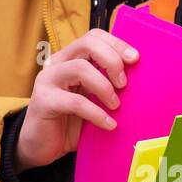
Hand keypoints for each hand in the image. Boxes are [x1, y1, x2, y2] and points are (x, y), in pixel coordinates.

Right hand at [16, 27, 138, 172]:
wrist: (42, 146)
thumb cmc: (70, 120)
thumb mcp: (91, 98)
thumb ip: (106, 84)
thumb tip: (139, 79)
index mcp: (69, 58)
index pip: (93, 36)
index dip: (116, 44)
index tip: (135, 59)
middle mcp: (56, 63)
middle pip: (87, 43)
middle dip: (112, 60)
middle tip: (124, 84)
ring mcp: (47, 80)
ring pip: (81, 68)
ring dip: (105, 87)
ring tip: (115, 105)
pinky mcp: (43, 101)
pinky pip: (75, 102)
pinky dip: (97, 113)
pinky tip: (108, 124)